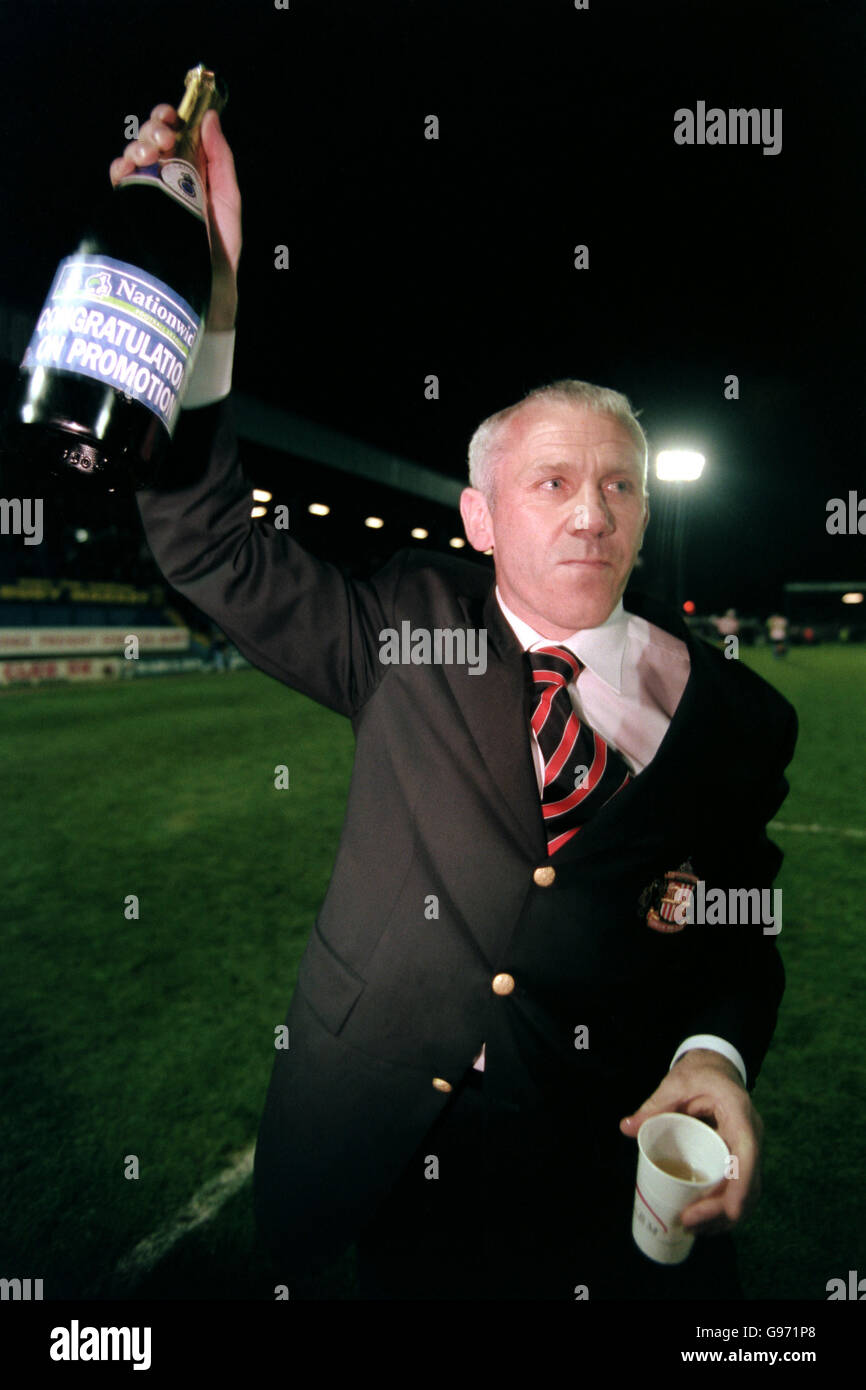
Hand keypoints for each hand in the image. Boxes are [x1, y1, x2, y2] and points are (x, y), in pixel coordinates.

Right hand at [109, 104, 241, 330]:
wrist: (205, 283)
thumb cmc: (221, 246)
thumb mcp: (228, 197)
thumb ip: (220, 157)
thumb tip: (210, 117)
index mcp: (190, 170)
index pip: (173, 133)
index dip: (168, 118)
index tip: (171, 116)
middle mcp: (166, 177)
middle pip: (150, 138)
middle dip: (152, 130)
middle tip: (162, 141)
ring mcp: (147, 193)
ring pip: (133, 155)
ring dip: (138, 146)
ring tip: (150, 156)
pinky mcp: (132, 209)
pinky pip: (119, 180)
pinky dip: (120, 168)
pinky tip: (130, 170)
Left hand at [619, 1048, 762, 1235]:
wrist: (717, 1065)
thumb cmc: (700, 1072)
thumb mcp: (676, 1083)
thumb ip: (654, 1105)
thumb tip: (627, 1128)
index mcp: (739, 1112)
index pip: (748, 1154)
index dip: (740, 1186)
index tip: (727, 1211)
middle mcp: (751, 1134)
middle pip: (749, 1182)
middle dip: (723, 1209)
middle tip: (689, 1222)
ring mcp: (749, 1147)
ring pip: (748, 1191)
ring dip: (725, 1215)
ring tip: (693, 1228)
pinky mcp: (741, 1157)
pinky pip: (739, 1187)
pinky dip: (724, 1206)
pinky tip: (704, 1220)